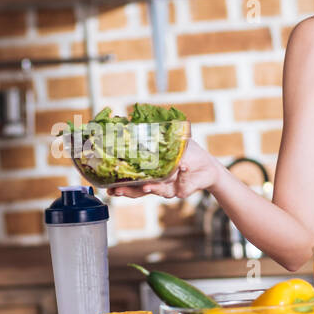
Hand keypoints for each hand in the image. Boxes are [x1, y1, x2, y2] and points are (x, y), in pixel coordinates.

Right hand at [105, 140, 220, 199]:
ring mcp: (168, 189)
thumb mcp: (169, 141)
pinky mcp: (181, 190)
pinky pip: (180, 183)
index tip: (107, 186)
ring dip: (150, 188)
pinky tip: (182, 168)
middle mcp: (156, 184)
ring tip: (145, 186)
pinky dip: (182, 175)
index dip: (119, 185)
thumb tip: (131, 122)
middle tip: (115, 190)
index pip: (131, 181)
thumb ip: (152, 136)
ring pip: (155, 191)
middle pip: (137, 191)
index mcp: (149, 174)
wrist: (207, 168)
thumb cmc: (187, 154)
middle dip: (126, 191)